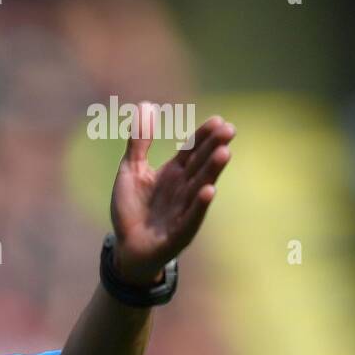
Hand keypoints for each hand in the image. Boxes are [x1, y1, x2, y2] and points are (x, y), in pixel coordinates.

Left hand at [110, 103, 234, 285]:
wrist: (126, 248)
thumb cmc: (131, 210)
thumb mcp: (131, 172)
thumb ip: (138, 143)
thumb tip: (145, 106)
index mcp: (174, 173)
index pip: (192, 150)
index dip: (203, 136)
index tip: (217, 121)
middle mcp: (183, 189)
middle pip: (200, 165)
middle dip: (213, 148)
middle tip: (228, 131)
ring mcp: (183, 211)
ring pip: (200, 188)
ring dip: (212, 172)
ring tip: (224, 153)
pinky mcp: (179, 234)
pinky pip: (191, 218)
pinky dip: (199, 206)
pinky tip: (209, 192)